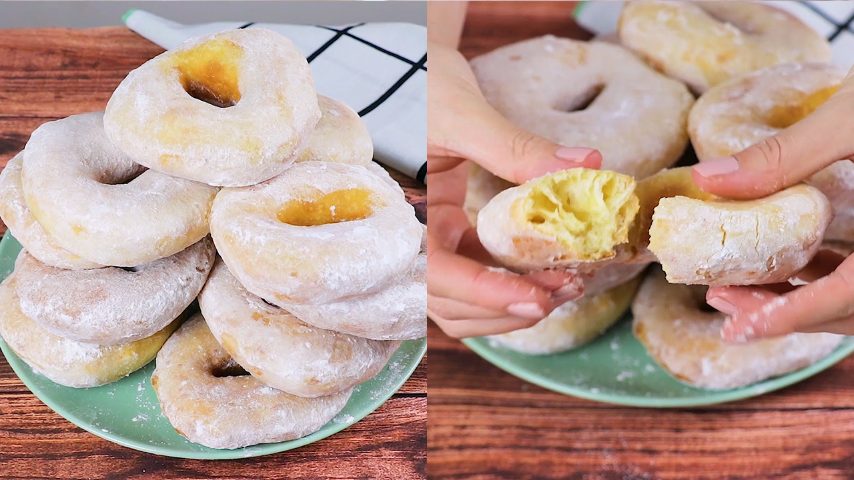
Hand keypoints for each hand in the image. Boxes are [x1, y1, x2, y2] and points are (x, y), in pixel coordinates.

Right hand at [427, 42, 600, 337]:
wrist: (408, 64)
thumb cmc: (419, 83)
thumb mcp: (464, 115)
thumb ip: (518, 148)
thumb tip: (583, 167)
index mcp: (402, 213)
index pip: (436, 275)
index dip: (485, 294)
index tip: (535, 300)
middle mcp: (411, 235)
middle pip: (451, 302)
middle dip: (506, 308)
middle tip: (563, 292)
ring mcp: (429, 237)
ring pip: (463, 298)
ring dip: (511, 303)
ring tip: (563, 286)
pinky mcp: (449, 231)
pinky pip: (478, 270)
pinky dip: (511, 279)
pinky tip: (549, 268)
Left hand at [690, 68, 853, 341]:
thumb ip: (785, 155)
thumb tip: (708, 180)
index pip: (853, 295)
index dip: (795, 316)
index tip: (742, 327)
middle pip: (852, 309)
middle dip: (784, 313)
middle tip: (721, 300)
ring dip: (799, 299)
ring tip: (736, 288)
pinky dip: (826, 279)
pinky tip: (784, 266)